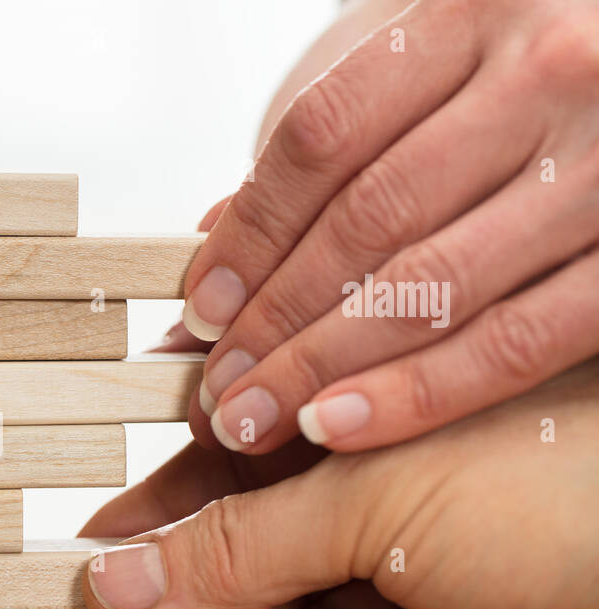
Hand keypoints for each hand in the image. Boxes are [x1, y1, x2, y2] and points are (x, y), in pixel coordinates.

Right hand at [81, 361, 598, 608]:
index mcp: (365, 415)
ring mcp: (430, 573)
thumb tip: (111, 575)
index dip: (163, 510)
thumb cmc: (577, 491)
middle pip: (260, 558)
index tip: (105, 554)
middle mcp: (392, 492)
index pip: (231, 460)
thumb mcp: (372, 505)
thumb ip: (232, 549)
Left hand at [181, 0, 598, 455]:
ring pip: (431, 287)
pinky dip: (417, 393)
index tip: (202, 308)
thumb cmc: (541, 84)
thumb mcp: (448, 70)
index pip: (323, 134)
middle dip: (274, 318)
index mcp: (475, 14)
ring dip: (322, 367)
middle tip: (217, 387)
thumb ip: (343, 144)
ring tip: (253, 418)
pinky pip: (515, 341)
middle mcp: (549, 73)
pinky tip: (337, 426)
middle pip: (368, 218)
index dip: (249, 232)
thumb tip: (214, 244)